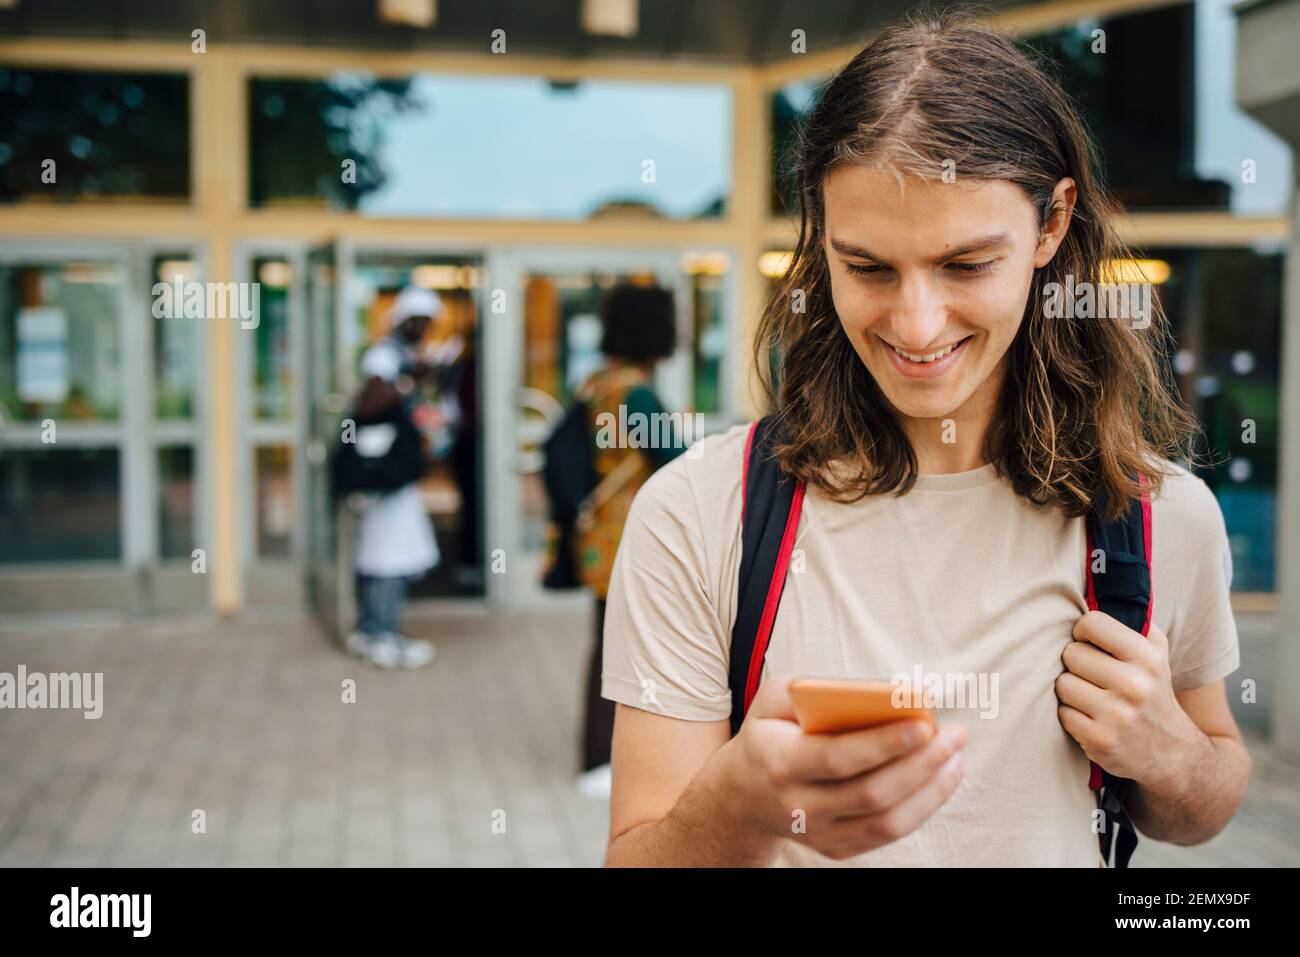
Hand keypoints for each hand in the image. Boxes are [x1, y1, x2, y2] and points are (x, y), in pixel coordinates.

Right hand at [730, 676, 966, 860]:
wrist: (742, 793)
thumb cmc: (769, 732)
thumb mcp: (773, 700)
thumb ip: (812, 689)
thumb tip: (876, 694)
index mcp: (780, 762)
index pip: (839, 758)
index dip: (884, 744)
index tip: (924, 725)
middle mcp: (798, 806)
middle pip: (872, 793)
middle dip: (921, 764)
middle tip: (955, 736)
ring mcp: (817, 834)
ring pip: (886, 821)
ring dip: (930, 790)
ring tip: (956, 756)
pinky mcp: (835, 849)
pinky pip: (887, 834)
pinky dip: (921, 807)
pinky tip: (941, 778)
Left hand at [1056, 610, 1198, 783]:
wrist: (1175, 756)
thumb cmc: (1154, 693)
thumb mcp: (1156, 654)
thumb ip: (1132, 623)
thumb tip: (1095, 590)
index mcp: (1148, 656)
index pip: (1090, 623)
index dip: (1083, 633)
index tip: (1091, 644)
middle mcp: (1135, 684)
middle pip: (1070, 654)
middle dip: (1076, 665)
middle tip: (1093, 677)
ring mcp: (1117, 714)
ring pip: (1062, 684)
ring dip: (1071, 692)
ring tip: (1093, 699)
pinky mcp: (1100, 740)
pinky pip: (1062, 714)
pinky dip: (1072, 717)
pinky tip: (1092, 720)